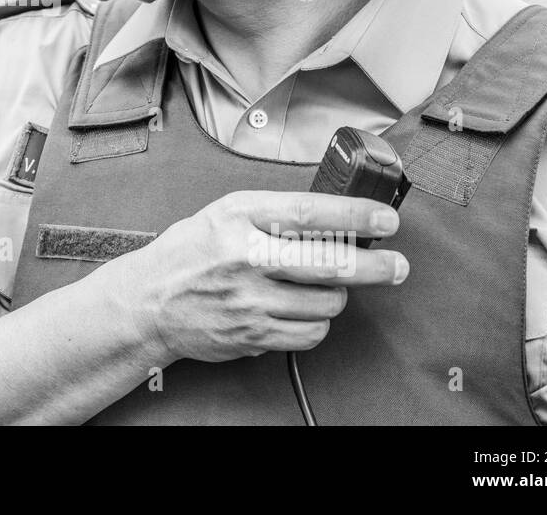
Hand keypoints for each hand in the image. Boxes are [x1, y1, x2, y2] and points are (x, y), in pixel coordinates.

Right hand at [107, 189, 408, 364]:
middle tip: (397, 266)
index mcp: (240, 216)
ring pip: (327, 303)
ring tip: (325, 287)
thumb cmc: (189, 253)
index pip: (311, 212)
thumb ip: (274, 212)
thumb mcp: (224, 213)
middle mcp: (245, 256)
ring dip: (338, 296)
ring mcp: (249, 299)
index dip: (358, 216)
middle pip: (331, 263)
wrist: (149, 302)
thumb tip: (338, 216)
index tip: (386, 219)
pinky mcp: (252, 334)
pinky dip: (316, 323)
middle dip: (376, 266)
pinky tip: (303, 310)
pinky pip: (309, 333)